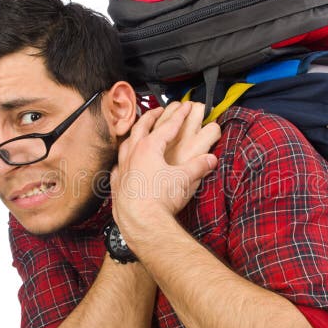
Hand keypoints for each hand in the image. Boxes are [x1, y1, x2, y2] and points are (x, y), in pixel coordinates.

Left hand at [111, 101, 220, 235]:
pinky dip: (124, 159)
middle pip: (142, 127)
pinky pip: (118, 165)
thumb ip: (198, 167)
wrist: (141, 222)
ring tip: (140, 131)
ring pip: (126, 143)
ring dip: (134, 134)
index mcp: (149, 148)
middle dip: (152, 116)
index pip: (167, 126)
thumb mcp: (184, 180)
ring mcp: (122, 168)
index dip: (179, 115)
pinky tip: (125, 161)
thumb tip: (210, 160)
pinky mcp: (117, 183)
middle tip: (160, 110)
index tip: (186, 106)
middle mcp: (132, 154)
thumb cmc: (160, 200)